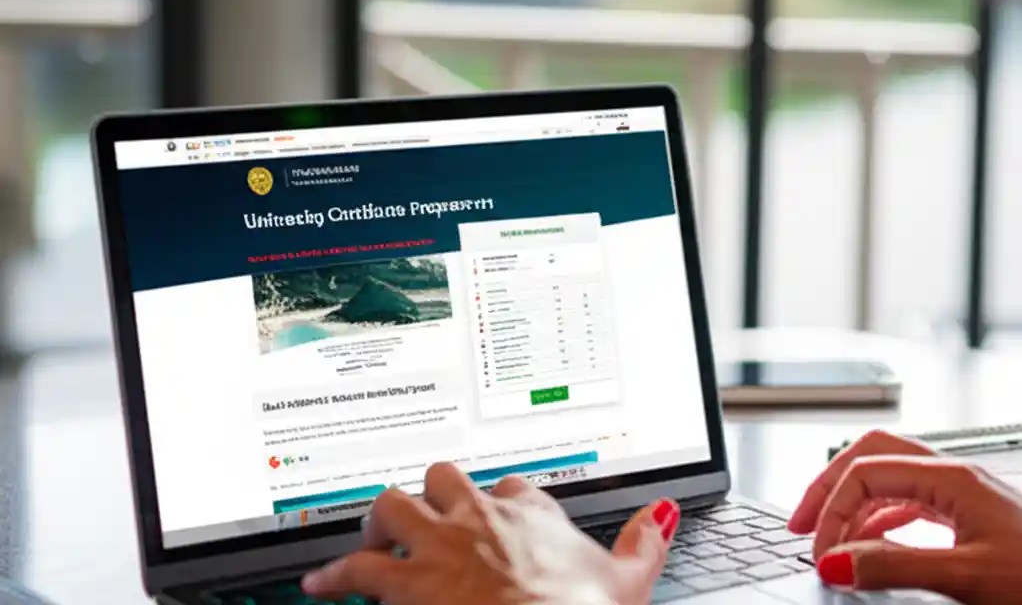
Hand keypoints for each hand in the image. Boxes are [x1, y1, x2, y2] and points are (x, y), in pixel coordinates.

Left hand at [302, 463, 678, 604]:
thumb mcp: (630, 580)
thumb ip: (645, 541)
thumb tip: (663, 515)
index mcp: (532, 514)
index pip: (514, 486)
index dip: (504, 499)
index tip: (502, 513)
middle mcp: (480, 518)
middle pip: (443, 476)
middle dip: (431, 492)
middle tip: (425, 515)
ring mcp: (438, 546)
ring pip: (392, 504)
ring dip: (379, 521)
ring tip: (374, 537)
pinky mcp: (403, 581)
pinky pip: (356, 566)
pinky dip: (334, 574)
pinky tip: (320, 583)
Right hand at [788, 430, 1021, 604]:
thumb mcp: (965, 576)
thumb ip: (895, 566)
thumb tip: (838, 560)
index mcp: (952, 478)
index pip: (865, 471)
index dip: (832, 510)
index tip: (820, 551)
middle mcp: (955, 475)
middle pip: (871, 456)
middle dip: (829, 487)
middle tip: (800, 523)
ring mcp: (963, 492)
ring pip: (888, 477)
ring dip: (853, 504)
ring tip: (829, 538)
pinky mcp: (970, 514)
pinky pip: (908, 502)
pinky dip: (878, 519)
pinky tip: (872, 544)